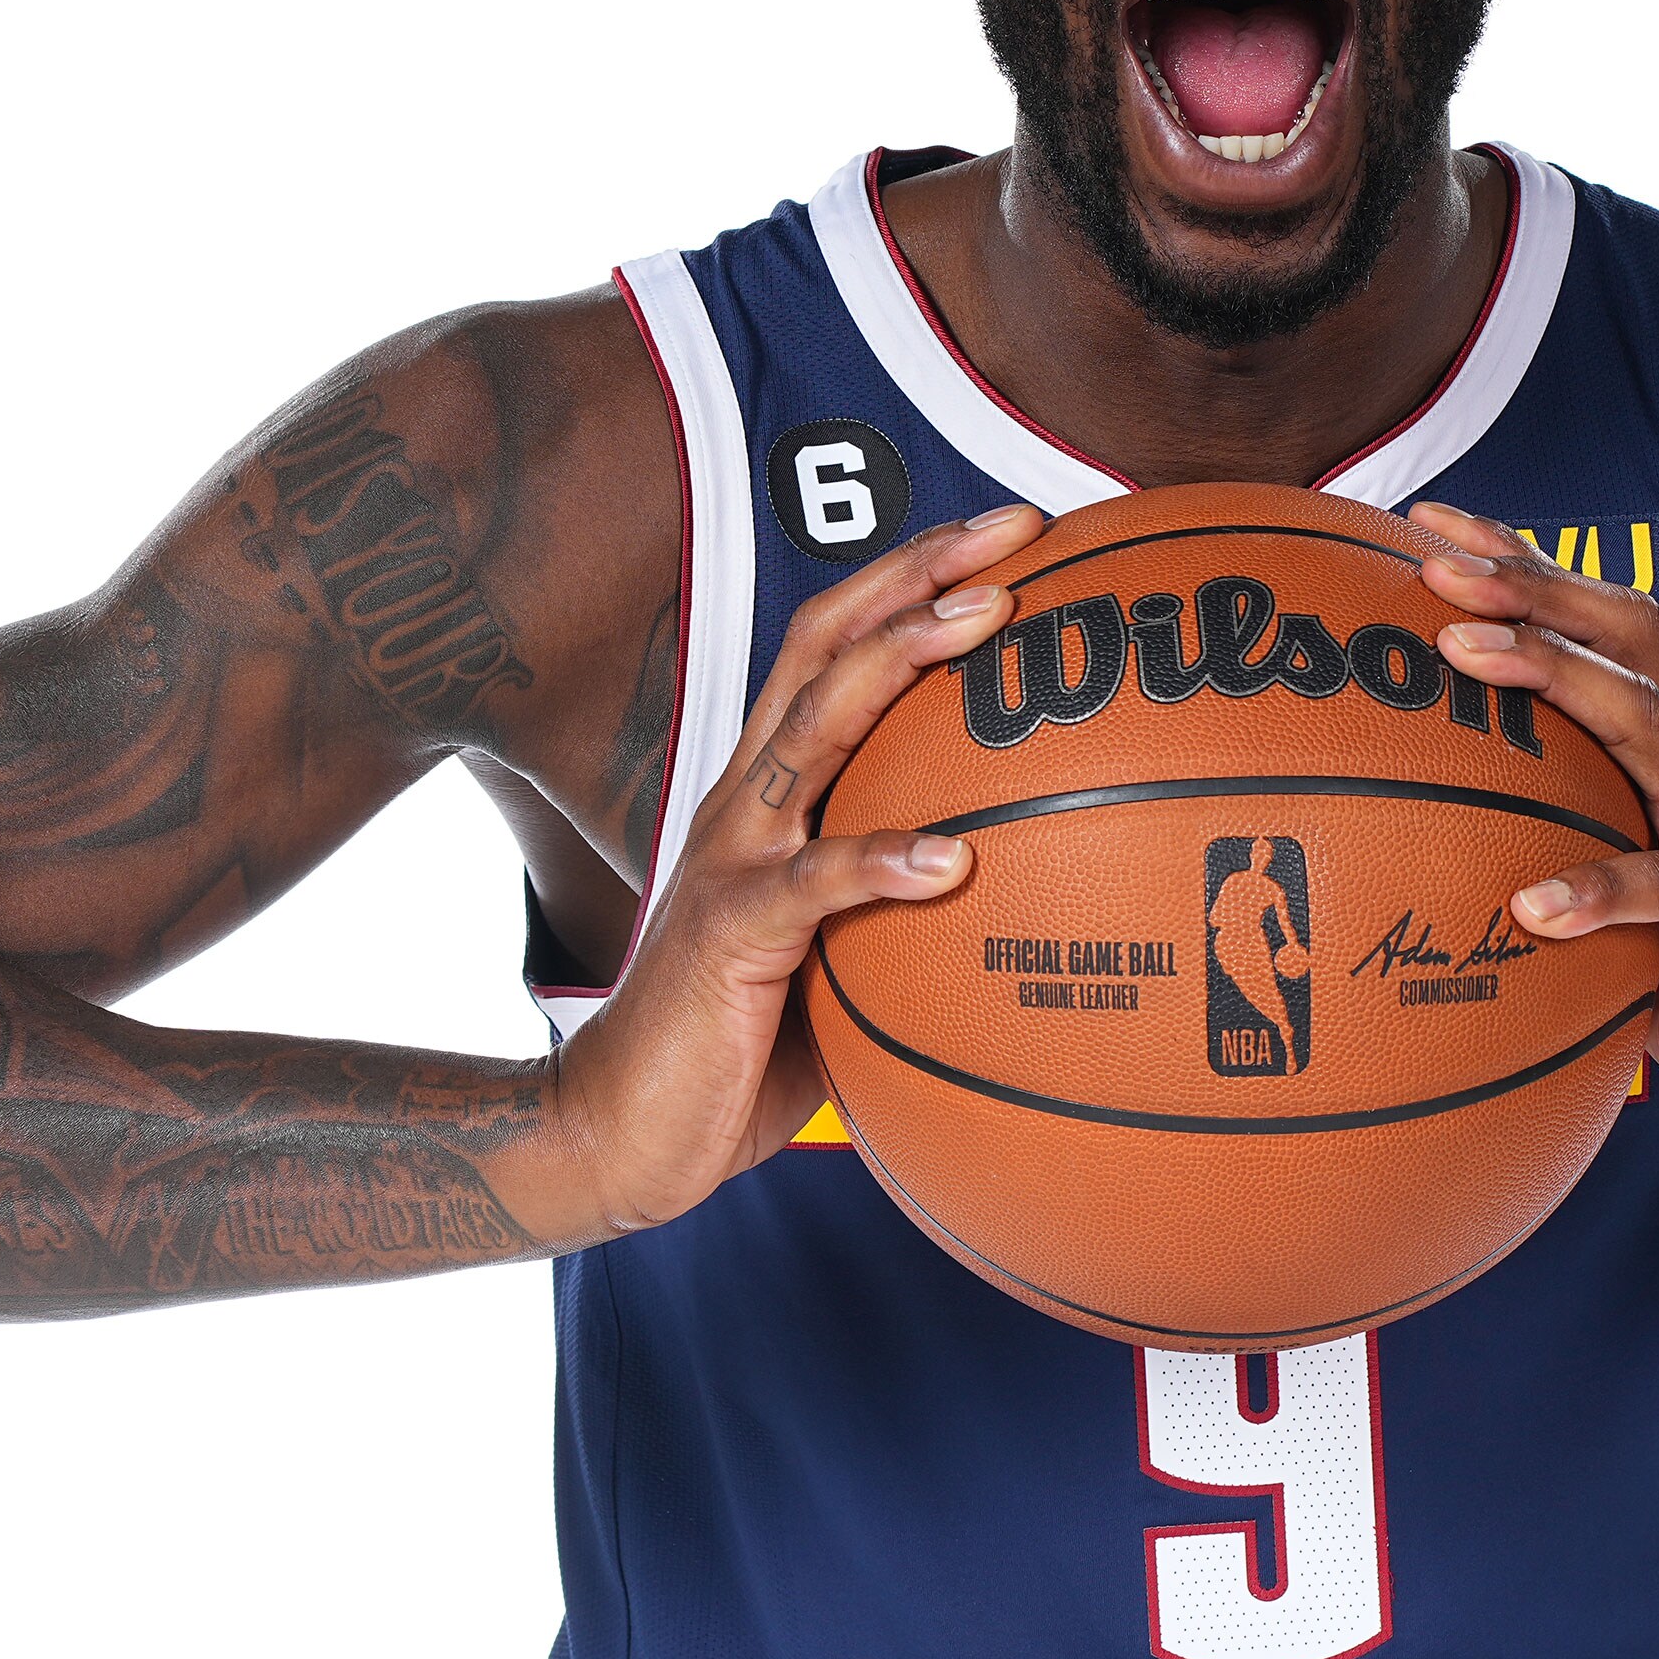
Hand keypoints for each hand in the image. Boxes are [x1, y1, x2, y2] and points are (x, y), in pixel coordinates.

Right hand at [541, 503, 1041, 1237]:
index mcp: (770, 793)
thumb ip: (909, 907)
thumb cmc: (741, 1046)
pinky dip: (883, 862)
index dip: (911, 578)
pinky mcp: (729, 934)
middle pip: (828, 646)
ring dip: (903, 661)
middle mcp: (746, 801)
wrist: (622, 1130)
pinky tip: (953, 859)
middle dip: (918, 574)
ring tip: (987, 622)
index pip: (835, 647)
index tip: (1009, 534)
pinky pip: (812, 886)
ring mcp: (732, 859)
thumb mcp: (841, 954)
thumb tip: (1036, 896)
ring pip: (816, 727)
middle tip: (1015, 529)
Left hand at [1410, 503, 1658, 1165]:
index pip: (1603, 637)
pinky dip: (1602, 889)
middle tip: (1434, 562)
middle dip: (1533, 589)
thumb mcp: (1616, 922)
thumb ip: (1547, 876)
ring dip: (1555, 674)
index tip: (1429, 528)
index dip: (1527, 573)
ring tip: (1464, 652)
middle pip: (1626, 644)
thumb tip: (1414, 873)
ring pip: (1646, 722)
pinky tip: (1532, 905)